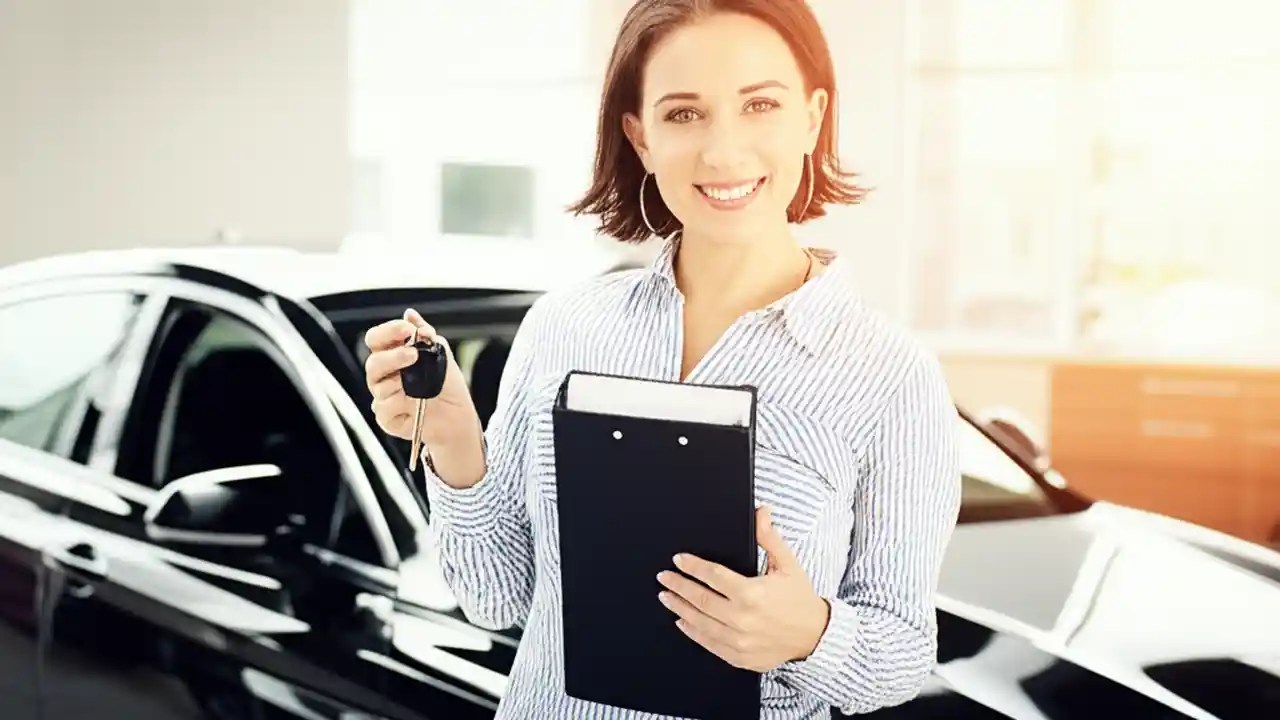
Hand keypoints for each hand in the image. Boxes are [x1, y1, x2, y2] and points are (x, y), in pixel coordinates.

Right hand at [363, 308, 477, 445]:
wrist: (458, 414)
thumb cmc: (446, 385)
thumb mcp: (439, 352)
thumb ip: (424, 333)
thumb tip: (410, 314)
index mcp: (391, 356)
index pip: (376, 339)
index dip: (388, 332)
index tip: (406, 330)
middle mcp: (383, 376)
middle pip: (373, 363)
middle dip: (393, 356)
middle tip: (413, 354)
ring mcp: (383, 397)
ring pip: (378, 387)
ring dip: (401, 382)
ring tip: (421, 383)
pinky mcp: (386, 418)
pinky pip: (385, 409)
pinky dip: (402, 404)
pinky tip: (415, 403)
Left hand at [656, 505, 830, 671]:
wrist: (815, 635)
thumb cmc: (800, 599)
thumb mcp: (787, 564)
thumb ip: (769, 537)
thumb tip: (761, 513)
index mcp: (752, 593)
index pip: (712, 575)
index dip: (692, 566)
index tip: (679, 560)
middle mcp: (743, 618)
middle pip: (700, 599)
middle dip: (678, 586)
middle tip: (664, 578)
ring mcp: (739, 641)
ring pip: (700, 622)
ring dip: (679, 607)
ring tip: (666, 597)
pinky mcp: (739, 656)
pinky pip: (709, 644)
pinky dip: (693, 632)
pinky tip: (682, 621)